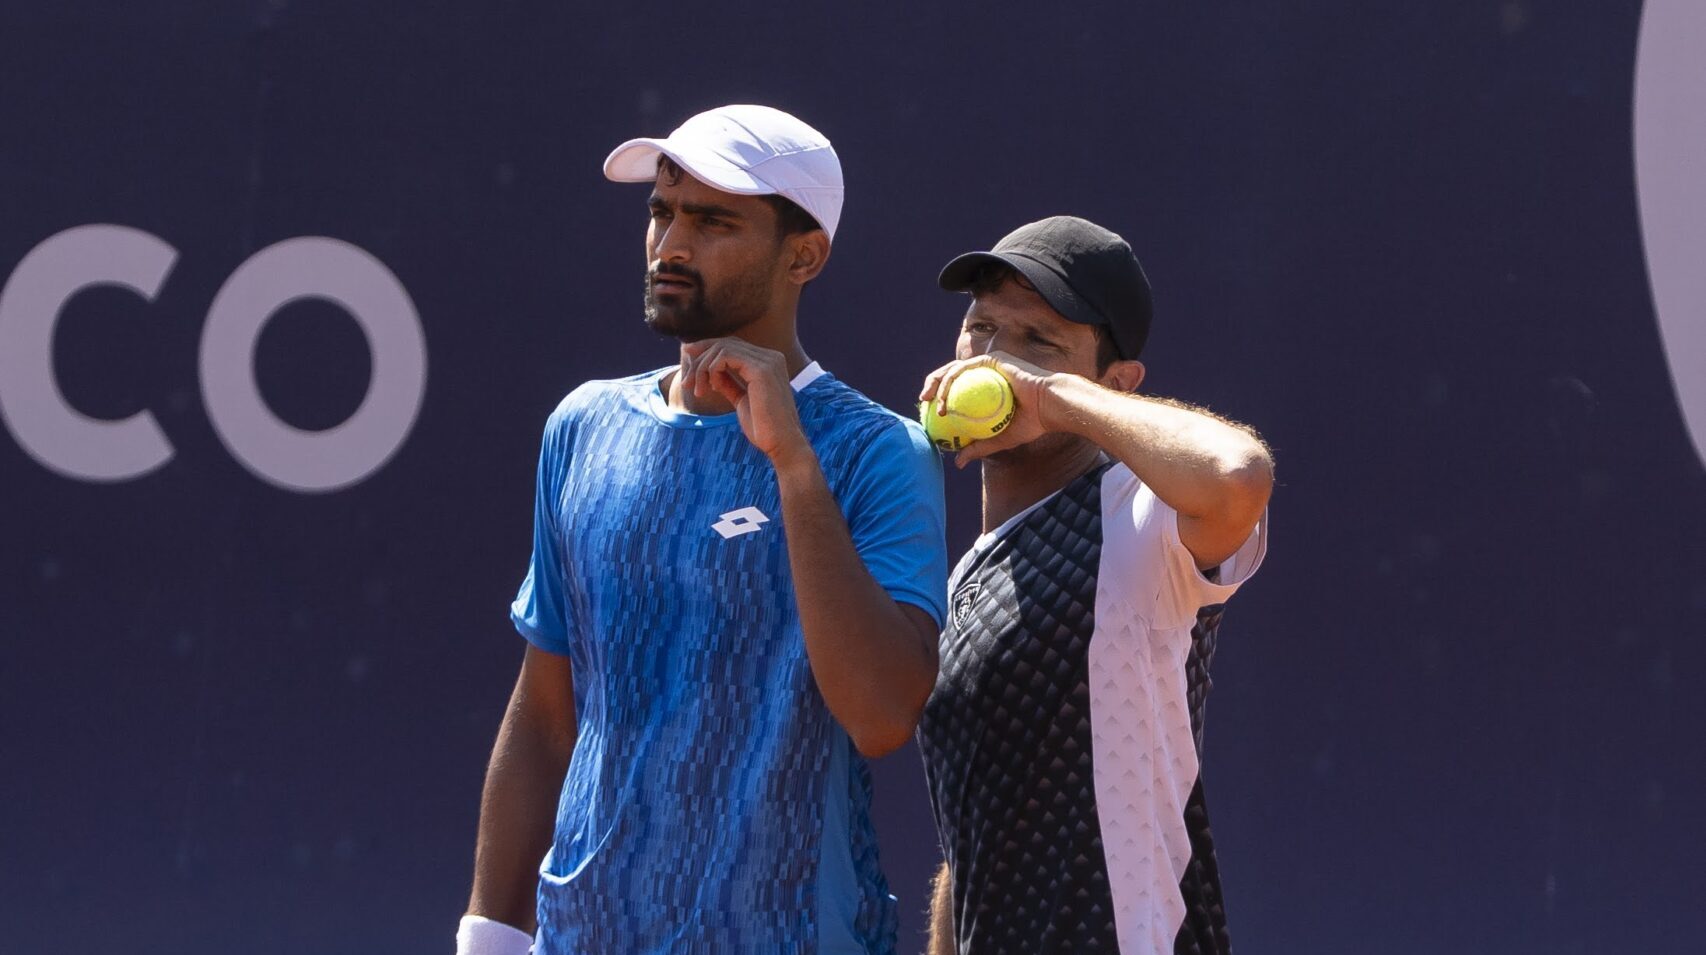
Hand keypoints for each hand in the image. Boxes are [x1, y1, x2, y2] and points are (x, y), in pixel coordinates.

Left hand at [680, 338, 809, 462]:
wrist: (782, 444)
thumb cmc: (764, 428)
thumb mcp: (741, 401)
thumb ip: (729, 384)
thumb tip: (711, 373)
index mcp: (769, 363)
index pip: (733, 345)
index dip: (707, 350)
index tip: (688, 362)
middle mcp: (771, 357)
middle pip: (725, 343)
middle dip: (700, 359)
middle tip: (686, 383)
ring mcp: (768, 361)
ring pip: (722, 348)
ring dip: (702, 368)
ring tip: (698, 391)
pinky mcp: (761, 370)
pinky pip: (725, 357)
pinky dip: (711, 369)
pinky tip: (711, 387)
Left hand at [917, 351, 1067, 467]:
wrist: (1051, 407)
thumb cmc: (1031, 423)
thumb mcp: (998, 440)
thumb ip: (978, 448)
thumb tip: (957, 463)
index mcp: (986, 387)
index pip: (957, 389)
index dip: (939, 398)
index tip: (928, 414)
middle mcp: (985, 373)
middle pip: (951, 375)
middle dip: (931, 386)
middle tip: (922, 404)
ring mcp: (988, 364)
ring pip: (954, 370)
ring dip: (938, 384)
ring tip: (930, 402)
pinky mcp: (992, 359)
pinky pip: (966, 369)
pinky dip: (952, 382)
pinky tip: (945, 398)